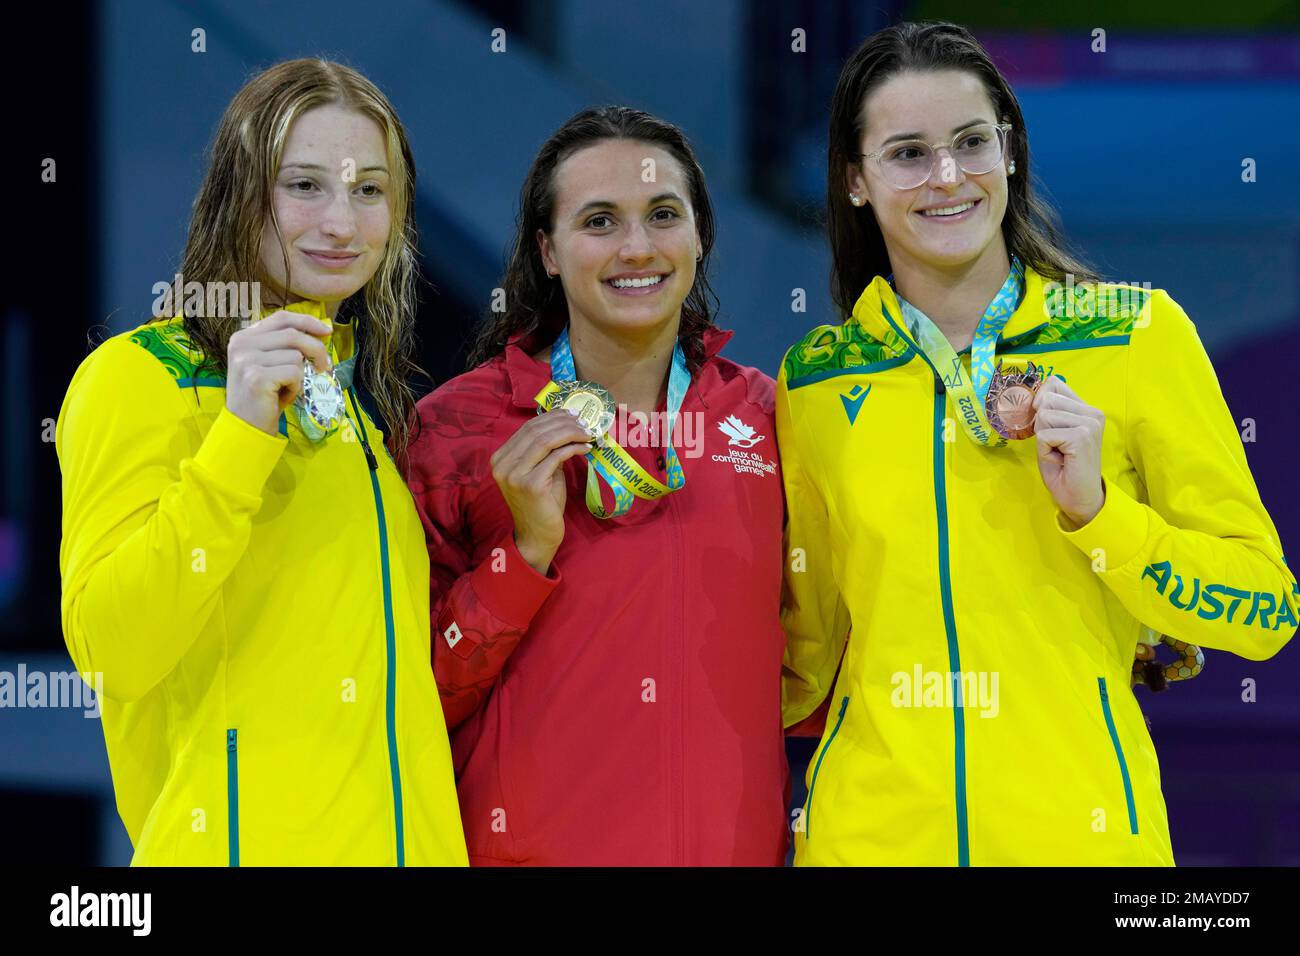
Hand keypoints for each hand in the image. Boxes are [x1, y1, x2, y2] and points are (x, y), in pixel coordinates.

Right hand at [226, 310, 332, 435]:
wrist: (247, 426)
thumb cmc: (265, 395)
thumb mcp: (271, 363)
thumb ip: (286, 345)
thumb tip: (322, 330)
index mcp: (244, 337)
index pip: (281, 318)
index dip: (307, 321)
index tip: (327, 330)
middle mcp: (242, 344)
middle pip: (293, 335)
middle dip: (316, 350)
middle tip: (325, 366)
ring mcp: (247, 360)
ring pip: (295, 356)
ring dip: (300, 375)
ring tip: (286, 388)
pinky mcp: (257, 377)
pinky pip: (294, 373)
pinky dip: (295, 387)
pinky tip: (282, 396)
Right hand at [490, 409, 594, 573]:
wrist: (537, 535)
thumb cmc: (542, 504)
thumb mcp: (541, 471)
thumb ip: (547, 451)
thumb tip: (568, 426)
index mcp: (501, 458)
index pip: (528, 428)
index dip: (552, 417)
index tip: (573, 414)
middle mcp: (503, 464)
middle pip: (536, 431)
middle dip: (564, 423)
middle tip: (585, 422)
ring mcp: (514, 475)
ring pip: (546, 440)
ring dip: (570, 433)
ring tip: (588, 433)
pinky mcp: (531, 485)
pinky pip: (556, 457)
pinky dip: (573, 448)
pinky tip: (585, 448)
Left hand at [1032, 375, 1105, 527]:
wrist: (1080, 498)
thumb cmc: (1064, 468)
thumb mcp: (1052, 434)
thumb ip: (1047, 412)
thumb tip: (1032, 397)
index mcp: (1087, 409)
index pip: (1054, 383)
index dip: (1039, 402)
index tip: (1044, 424)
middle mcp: (1092, 413)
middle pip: (1045, 400)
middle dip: (1041, 425)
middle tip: (1055, 445)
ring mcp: (1089, 423)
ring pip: (1043, 416)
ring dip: (1043, 439)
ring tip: (1059, 453)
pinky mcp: (1081, 436)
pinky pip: (1043, 435)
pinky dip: (1044, 451)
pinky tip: (1060, 460)